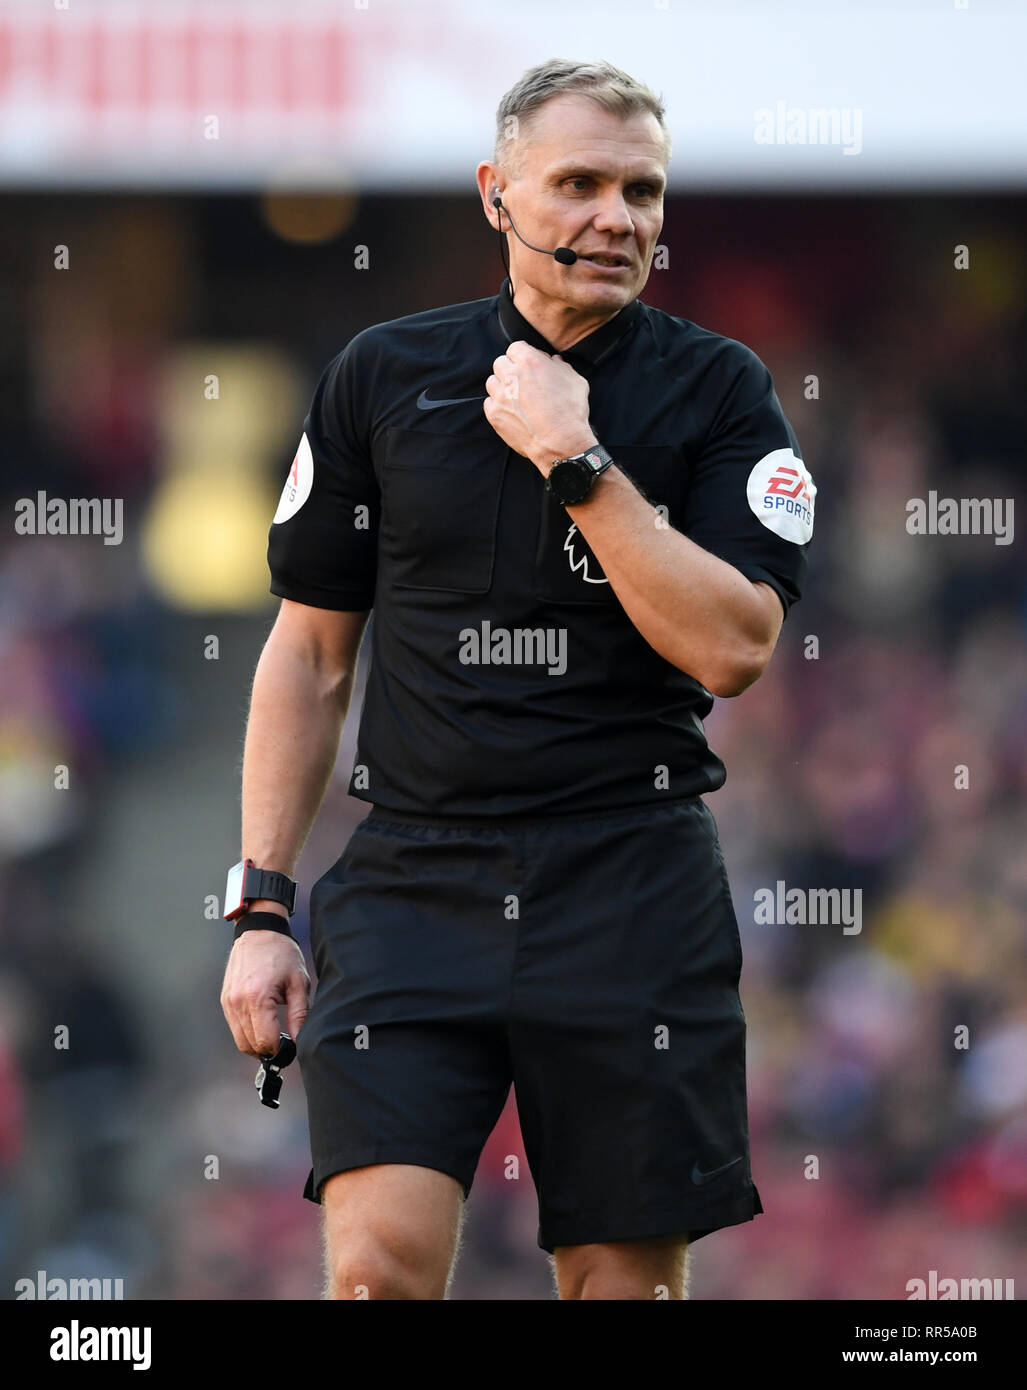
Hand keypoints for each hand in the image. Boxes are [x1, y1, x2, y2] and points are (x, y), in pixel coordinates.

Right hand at [221, 927, 309, 1057]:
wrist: (260, 931)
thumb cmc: (281, 953)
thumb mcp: (299, 983)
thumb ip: (300, 1015)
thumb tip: (299, 1041)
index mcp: (258, 998)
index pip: (265, 1041)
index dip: (280, 1050)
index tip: (290, 1047)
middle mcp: (238, 1003)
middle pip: (250, 1045)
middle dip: (268, 1050)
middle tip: (283, 1043)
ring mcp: (229, 1002)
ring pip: (240, 1039)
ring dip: (256, 1043)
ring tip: (273, 1033)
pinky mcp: (225, 1000)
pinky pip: (234, 1027)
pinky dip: (247, 1031)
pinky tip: (261, 1023)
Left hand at [483, 341, 595, 470]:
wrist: (560, 442)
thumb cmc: (571, 411)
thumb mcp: (575, 380)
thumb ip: (561, 366)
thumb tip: (554, 361)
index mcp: (529, 361)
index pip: (515, 348)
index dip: (522, 356)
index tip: (528, 365)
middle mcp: (511, 375)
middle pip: (500, 363)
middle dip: (510, 370)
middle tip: (522, 382)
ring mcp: (500, 395)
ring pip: (492, 382)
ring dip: (501, 386)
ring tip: (515, 397)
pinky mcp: (494, 414)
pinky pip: (489, 403)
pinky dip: (498, 405)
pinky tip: (511, 411)